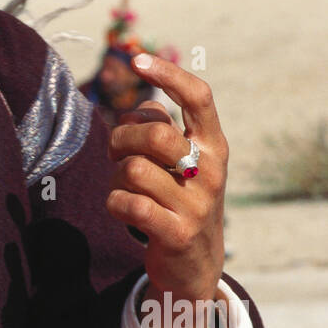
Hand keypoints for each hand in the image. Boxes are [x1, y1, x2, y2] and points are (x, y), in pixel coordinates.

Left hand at [105, 53, 227, 327]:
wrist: (195, 267)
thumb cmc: (177, 199)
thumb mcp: (181, 162)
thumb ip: (161, 129)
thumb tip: (138, 107)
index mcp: (214, 145)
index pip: (199, 97)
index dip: (168, 75)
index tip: (137, 60)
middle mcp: (210, 171)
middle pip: (154, 133)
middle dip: (122, 138)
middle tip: (116, 152)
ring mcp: (196, 205)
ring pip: (133, 169)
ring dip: (114, 176)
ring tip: (123, 187)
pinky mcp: (176, 233)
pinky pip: (127, 203)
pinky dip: (113, 203)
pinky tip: (121, 209)